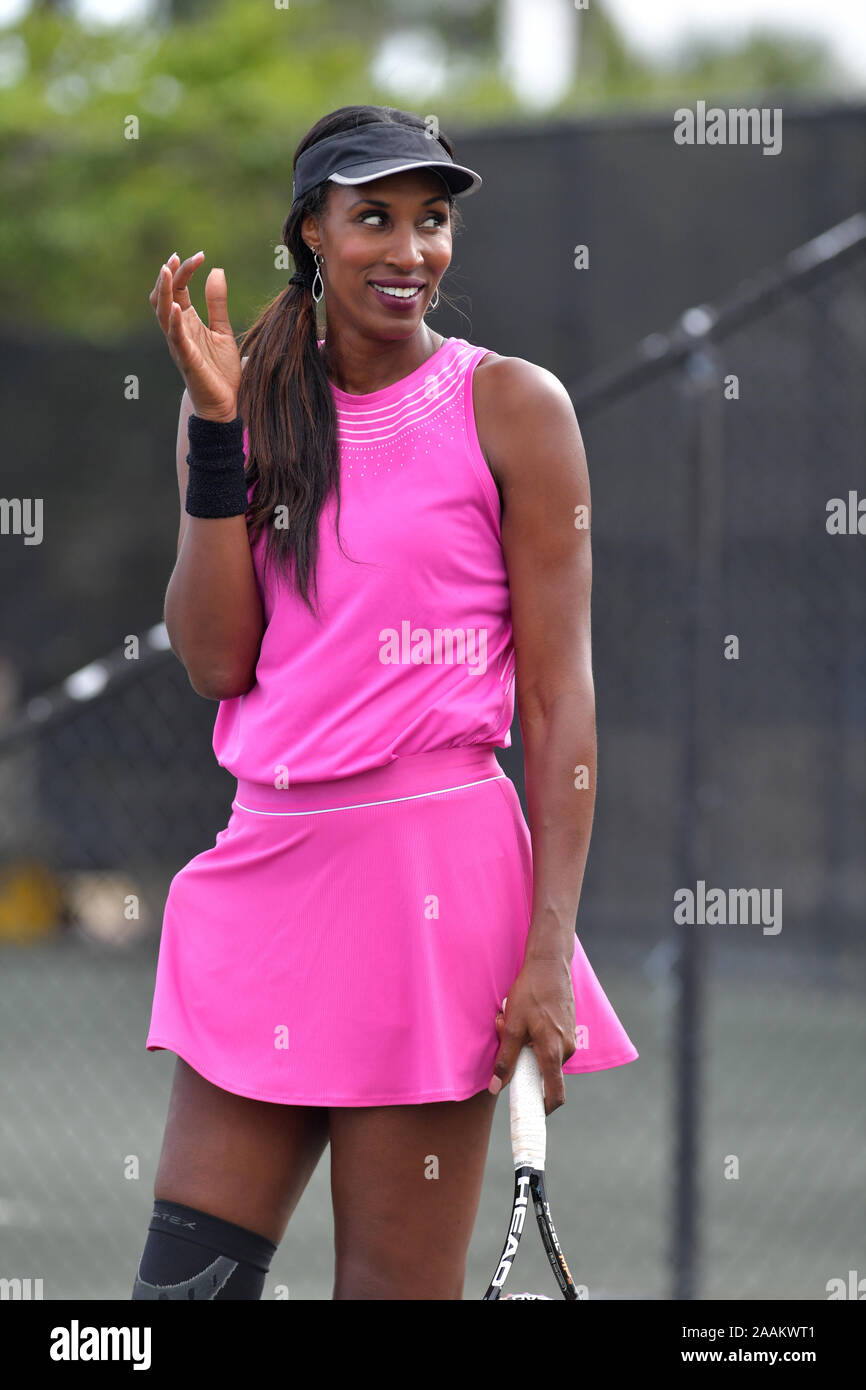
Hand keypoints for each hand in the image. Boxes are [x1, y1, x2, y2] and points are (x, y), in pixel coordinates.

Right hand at [148, 251, 241, 421]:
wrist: (226, 404)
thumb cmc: (221, 372)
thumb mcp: (224, 331)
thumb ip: (218, 303)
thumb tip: (216, 270)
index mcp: (187, 322)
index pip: (179, 289)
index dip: (185, 271)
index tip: (199, 255)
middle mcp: (178, 331)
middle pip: (165, 296)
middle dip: (169, 275)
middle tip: (177, 257)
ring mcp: (179, 345)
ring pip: (163, 313)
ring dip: (165, 292)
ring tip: (167, 270)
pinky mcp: (186, 360)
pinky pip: (175, 339)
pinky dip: (174, 322)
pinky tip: (177, 307)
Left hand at [488, 956, 576, 1113]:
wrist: (550, 964)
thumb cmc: (531, 992)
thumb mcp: (513, 1025)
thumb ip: (505, 1060)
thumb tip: (496, 1087)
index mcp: (553, 1052)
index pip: (555, 1095)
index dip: (543, 1109)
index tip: (529, 1113)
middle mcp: (566, 1049)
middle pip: (543, 1072)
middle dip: (522, 1063)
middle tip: (506, 1035)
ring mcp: (569, 1038)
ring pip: (544, 1055)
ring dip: (526, 1045)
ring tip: (513, 1020)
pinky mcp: (568, 1029)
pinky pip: (548, 1043)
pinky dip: (533, 1036)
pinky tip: (525, 1015)